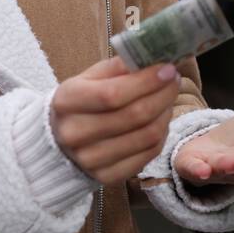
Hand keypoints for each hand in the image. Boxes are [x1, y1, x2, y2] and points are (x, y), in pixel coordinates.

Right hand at [49, 56, 179, 183]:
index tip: (168, 69)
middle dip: (163, 94)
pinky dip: (162, 133)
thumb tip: (153, 56)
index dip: (146, 82)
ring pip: (147, 135)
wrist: (59, 140)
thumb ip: (119, 65)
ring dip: (166, 112)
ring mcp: (90, 160)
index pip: (112, 94)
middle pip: (134, 116)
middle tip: (174, 80)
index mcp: (67, 102)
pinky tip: (160, 118)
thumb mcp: (90, 77)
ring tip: (168, 97)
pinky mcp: (107, 177)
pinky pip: (149, 153)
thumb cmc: (81, 101)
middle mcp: (74, 134)